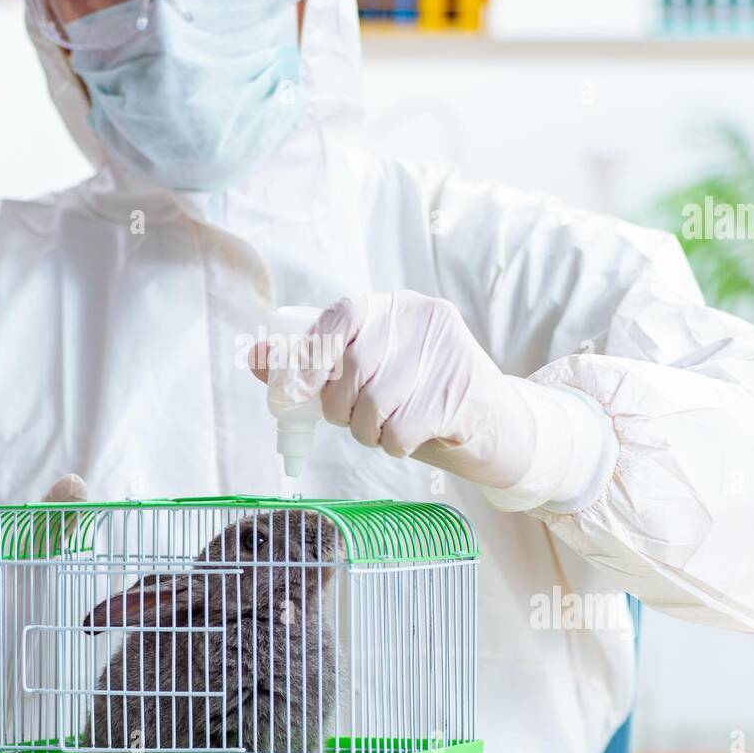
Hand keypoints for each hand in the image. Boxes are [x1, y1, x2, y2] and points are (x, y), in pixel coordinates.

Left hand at [252, 292, 608, 507]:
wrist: (499, 428)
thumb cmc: (422, 400)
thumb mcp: (368, 378)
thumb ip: (315, 366)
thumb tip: (254, 356)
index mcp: (396, 307)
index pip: (341, 314)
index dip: (311, 354)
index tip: (298, 390)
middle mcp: (423, 319)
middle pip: (353, 365)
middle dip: (340, 406)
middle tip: (353, 420)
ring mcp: (447, 353)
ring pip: (374, 403)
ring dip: (368, 431)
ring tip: (386, 430)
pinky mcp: (462, 391)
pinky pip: (400, 429)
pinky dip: (395, 445)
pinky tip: (414, 437)